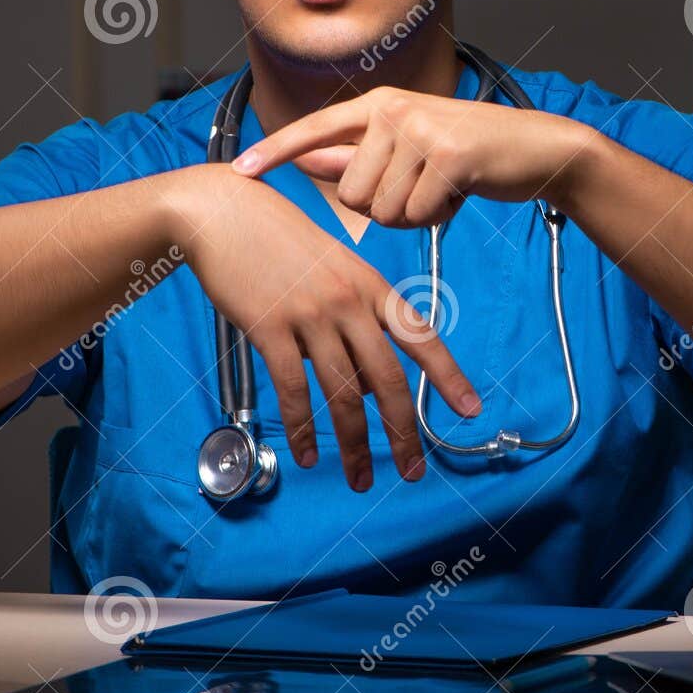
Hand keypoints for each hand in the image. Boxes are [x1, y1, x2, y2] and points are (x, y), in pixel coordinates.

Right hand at [163, 163, 481, 490]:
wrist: (222, 212)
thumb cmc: (275, 240)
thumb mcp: (330, 269)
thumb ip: (351, 323)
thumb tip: (361, 387)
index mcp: (370, 285)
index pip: (420, 336)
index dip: (448, 375)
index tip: (471, 408)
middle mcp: (349, 301)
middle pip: (387, 378)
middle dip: (403, 431)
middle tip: (413, 470)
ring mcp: (310, 314)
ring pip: (342, 393)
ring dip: (353, 445)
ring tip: (359, 480)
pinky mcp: (270, 327)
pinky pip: (293, 389)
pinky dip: (302, 428)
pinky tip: (306, 455)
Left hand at [229, 85, 595, 226]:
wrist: (538, 150)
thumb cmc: (470, 155)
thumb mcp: (410, 148)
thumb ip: (358, 154)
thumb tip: (306, 158)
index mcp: (378, 105)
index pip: (314, 128)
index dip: (276, 152)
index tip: (239, 171)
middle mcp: (393, 109)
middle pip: (349, 192)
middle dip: (382, 208)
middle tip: (421, 189)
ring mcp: (421, 129)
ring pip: (382, 210)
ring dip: (412, 216)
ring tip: (443, 189)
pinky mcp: (449, 155)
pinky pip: (417, 215)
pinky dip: (438, 217)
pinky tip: (461, 193)